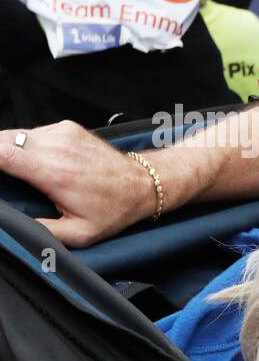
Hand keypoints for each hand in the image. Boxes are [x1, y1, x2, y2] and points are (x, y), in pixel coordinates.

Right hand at [0, 122, 155, 246]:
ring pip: (14, 135)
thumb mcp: (79, 233)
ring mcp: (62, 133)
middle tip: (5, 178)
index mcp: (55, 173)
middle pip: (2, 141)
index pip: (2, 154)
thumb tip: (15, 227)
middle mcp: (57, 147)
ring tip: (17, 171)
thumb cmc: (113, 209)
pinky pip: (32, 133)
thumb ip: (43, 231)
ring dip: (7, 150)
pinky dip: (25, 145)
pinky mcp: (67, 128)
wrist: (143, 184)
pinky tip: (36, 161)